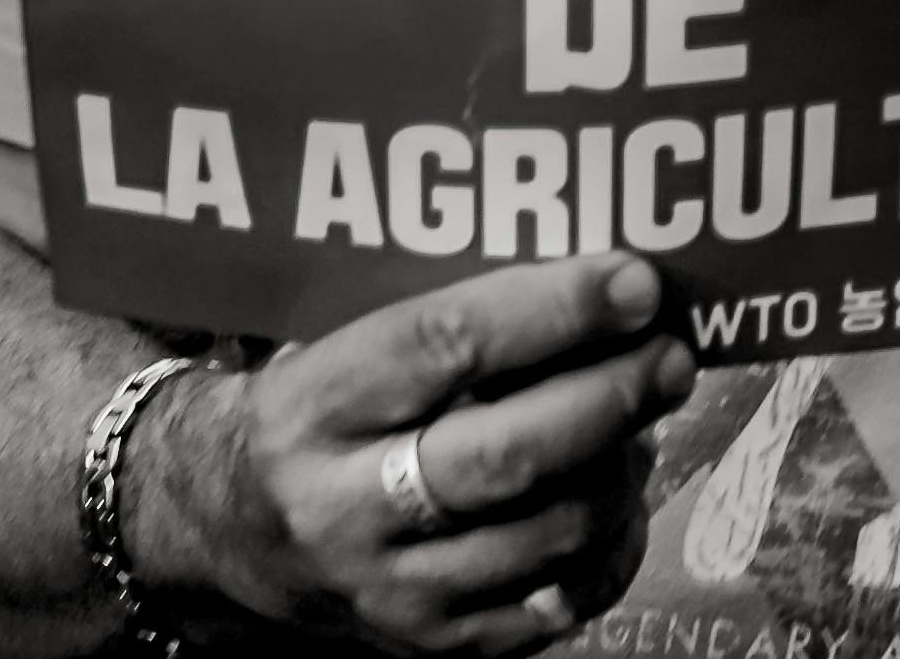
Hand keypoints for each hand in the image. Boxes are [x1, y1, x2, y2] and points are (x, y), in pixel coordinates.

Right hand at [141, 253, 693, 655]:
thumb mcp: (334, 340)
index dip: (552, 310)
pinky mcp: (429, 647)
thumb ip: (437, 313)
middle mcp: (341, 505)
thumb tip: (588, 277)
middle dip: (609, 398)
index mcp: (314, 405)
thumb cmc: (312, 404)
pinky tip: (619, 497)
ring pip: (543, 535)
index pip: (443, 345)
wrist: (228, 526)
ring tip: (644, 420)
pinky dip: (608, 549)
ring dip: (618, 472)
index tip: (634, 282)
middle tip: (671, 355)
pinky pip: (552, 607)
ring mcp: (387, 589)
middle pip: (505, 454)